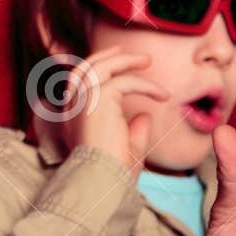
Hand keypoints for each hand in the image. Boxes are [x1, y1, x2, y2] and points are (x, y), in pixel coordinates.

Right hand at [52, 48, 168, 171]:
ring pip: (101, 67)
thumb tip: (145, 117)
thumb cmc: (112, 173)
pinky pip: (124, 82)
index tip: (116, 63)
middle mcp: (72, 106)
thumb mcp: (125, 148)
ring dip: (125, 61)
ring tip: (147, 61)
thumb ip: (133, 130)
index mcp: (73, 117)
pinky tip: (162, 95)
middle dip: (108, 57)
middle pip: (86, 68)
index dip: (97, 69)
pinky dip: (146, 85)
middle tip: (129, 53)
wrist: (104, 182)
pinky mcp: (97, 100)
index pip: (79, 82)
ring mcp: (82, 101)